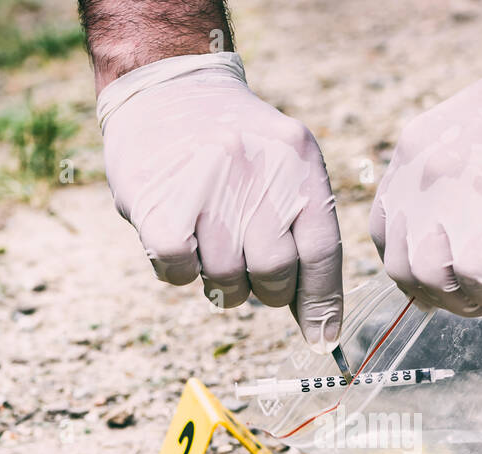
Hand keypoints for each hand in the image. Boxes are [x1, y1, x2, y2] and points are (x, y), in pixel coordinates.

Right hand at [98, 53, 342, 349]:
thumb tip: (319, 324)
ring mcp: (206, 184)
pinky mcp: (159, 203)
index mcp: (299, 160)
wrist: (167, 86)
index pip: (321, 250)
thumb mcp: (284, 167)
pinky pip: (179, 271)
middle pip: (275, 271)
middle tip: (250, 270)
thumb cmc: (235, 146)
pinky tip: (181, 243)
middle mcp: (257, 168)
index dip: (322, 303)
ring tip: (213, 248)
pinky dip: (181, 273)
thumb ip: (304, 235)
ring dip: (221, 281)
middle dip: (267, 288)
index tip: (321, 339)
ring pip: (227, 278)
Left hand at [370, 0, 481, 316]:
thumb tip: (458, 220)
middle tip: (474, 290)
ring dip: (463, 302)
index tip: (449, 268)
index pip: (386, 230)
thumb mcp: (473, 132)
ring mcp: (450, 206)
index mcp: (411, 155)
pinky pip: (472, 286)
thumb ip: (450, 175)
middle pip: (399, 267)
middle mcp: (419, 182)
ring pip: (426, 283)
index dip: (414, 261)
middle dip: (435, 293)